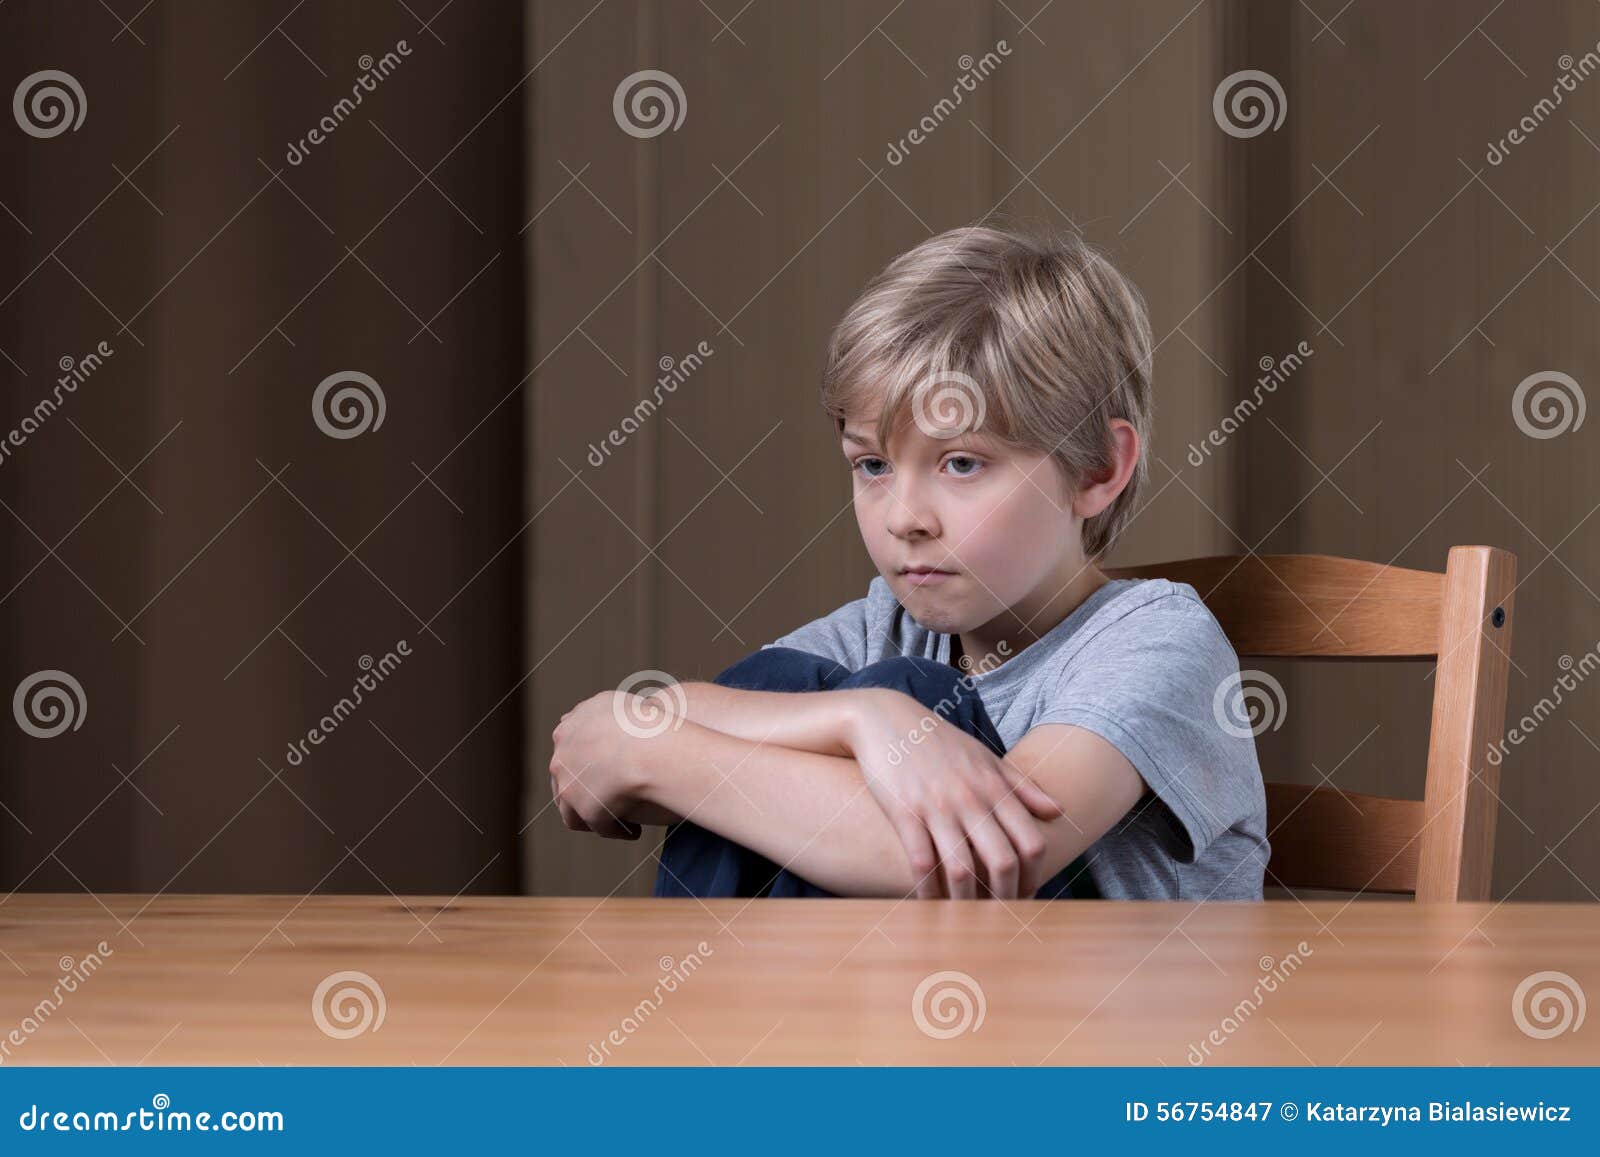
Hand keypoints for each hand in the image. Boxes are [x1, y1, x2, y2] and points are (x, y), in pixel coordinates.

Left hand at [549, 692, 650, 839]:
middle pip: (566, 781)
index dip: (587, 762)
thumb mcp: (614, 703)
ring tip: (622, 821)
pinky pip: (596, 826)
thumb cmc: (643, 721)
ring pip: (573, 810)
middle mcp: (561, 758)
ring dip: (596, 816)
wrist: (649, 746)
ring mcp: (570, 786)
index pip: (568, 752)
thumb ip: (598, 711)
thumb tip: (594, 716)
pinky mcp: (585, 810)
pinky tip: (632, 831)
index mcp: (566, 731)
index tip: (607, 770)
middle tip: (613, 797)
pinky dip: (614, 830)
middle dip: (586, 790)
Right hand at [843, 688, 1063, 899]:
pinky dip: (928, 890)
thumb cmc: (939, 742)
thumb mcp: (986, 758)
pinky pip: (921, 862)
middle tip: (1001, 919)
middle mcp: (971, 799)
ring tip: (967, 918)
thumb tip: (1058, 811)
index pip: (1031, 842)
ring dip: (968, 903)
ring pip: (962, 870)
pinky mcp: (904, 812)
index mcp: (995, 787)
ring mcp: (937, 807)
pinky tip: (930, 903)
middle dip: (1006, 900)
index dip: (1034, 877)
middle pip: (1003, 862)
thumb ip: (1022, 786)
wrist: (886, 719)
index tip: (1027, 895)